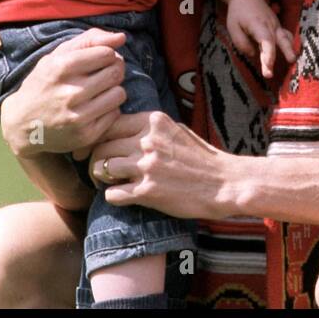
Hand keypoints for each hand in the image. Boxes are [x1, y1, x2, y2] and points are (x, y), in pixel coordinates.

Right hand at [0, 29, 129, 157]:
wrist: (22, 124)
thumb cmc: (45, 83)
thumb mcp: (57, 56)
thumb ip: (90, 40)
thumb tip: (121, 37)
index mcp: (60, 68)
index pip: (106, 53)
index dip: (107, 55)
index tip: (99, 60)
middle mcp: (69, 93)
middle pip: (116, 72)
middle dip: (114, 70)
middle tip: (102, 75)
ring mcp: (77, 116)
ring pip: (119, 94)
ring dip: (113, 90)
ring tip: (98, 92)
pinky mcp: (85, 135)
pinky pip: (115, 114)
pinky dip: (108, 110)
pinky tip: (94, 109)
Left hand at [90, 111, 238, 219]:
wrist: (224, 183)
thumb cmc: (201, 157)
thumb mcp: (175, 130)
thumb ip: (149, 127)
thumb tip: (121, 127)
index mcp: (154, 121)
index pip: (110, 123)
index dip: (98, 137)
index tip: (96, 147)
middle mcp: (148, 141)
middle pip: (101, 147)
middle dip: (94, 159)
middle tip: (97, 169)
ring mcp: (147, 166)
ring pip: (102, 168)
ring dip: (100, 178)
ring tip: (109, 182)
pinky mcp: (148, 192)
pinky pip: (112, 193)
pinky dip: (112, 196)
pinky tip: (122, 195)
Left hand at [226, 0, 295, 78]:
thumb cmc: (238, 13)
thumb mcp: (232, 27)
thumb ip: (241, 42)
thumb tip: (253, 54)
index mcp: (257, 24)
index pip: (266, 40)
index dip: (269, 54)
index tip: (268, 65)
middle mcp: (270, 25)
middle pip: (278, 40)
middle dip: (281, 54)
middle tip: (282, 67)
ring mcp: (276, 25)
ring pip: (285, 38)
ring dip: (289, 49)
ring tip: (292, 60)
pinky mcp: (278, 27)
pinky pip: (286, 36)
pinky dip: (290, 44)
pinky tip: (292, 55)